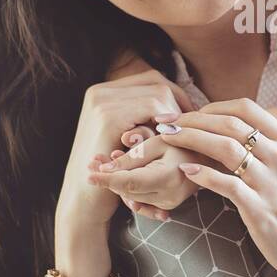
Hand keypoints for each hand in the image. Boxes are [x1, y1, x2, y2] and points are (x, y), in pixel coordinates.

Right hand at [55, 70, 194, 235]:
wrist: (85, 197)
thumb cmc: (111, 172)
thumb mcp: (125, 138)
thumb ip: (141, 119)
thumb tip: (177, 109)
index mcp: (102, 91)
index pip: (150, 79)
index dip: (174, 95)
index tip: (188, 116)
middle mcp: (101, 91)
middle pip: (156, 83)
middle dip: (178, 103)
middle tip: (191, 125)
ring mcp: (103, 102)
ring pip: (158, 95)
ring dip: (174, 116)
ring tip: (181, 135)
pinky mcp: (108, 118)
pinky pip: (152, 109)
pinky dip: (165, 125)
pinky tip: (169, 141)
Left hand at [86, 136, 207, 218]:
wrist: (213, 157)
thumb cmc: (188, 142)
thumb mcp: (159, 142)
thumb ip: (133, 155)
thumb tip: (106, 168)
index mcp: (167, 178)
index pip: (128, 182)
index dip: (106, 179)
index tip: (88, 174)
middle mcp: (168, 196)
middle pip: (127, 191)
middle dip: (109, 177)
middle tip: (94, 161)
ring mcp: (168, 203)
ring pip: (132, 196)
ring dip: (117, 181)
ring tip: (105, 162)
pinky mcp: (167, 205)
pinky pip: (141, 198)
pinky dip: (128, 187)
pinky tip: (119, 172)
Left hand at [156, 98, 276, 276]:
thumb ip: (269, 146)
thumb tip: (233, 128)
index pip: (246, 109)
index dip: (212, 107)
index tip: (189, 113)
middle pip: (230, 125)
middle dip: (193, 120)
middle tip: (167, 123)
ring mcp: (272, 183)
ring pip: (225, 148)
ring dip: (190, 139)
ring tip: (168, 139)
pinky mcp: (260, 209)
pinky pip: (226, 184)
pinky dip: (202, 174)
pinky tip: (185, 170)